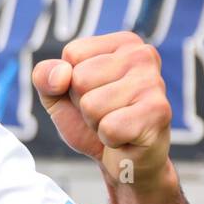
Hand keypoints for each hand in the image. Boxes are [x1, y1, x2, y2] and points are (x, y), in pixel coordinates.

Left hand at [31, 32, 172, 186]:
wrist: (125, 160)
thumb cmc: (94, 121)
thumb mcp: (57, 95)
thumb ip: (44, 76)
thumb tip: (61, 74)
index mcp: (122, 43)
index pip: (72, 53)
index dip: (70, 82)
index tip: (93, 93)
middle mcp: (143, 55)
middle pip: (80, 78)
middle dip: (83, 104)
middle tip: (105, 113)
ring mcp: (154, 82)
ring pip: (92, 104)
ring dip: (96, 122)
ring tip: (115, 123)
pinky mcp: (159, 112)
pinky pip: (109, 127)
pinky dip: (109, 139)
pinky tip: (126, 136)